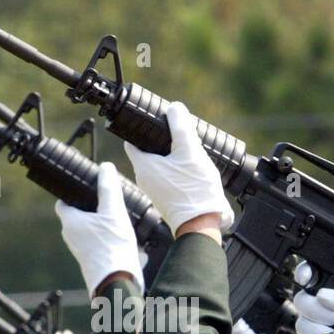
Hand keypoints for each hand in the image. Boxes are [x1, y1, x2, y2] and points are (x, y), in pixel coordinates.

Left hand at [55, 162, 143, 295]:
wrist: (118, 283)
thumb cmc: (113, 246)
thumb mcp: (114, 212)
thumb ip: (109, 188)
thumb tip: (105, 167)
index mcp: (71, 222)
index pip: (62, 202)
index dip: (72, 192)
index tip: (86, 187)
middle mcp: (71, 238)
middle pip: (79, 215)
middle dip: (94, 208)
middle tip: (110, 202)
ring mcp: (81, 251)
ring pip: (91, 231)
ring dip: (105, 225)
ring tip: (123, 222)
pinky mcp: (93, 262)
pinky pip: (100, 245)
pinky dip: (111, 240)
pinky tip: (129, 242)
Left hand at [123, 102, 234, 234]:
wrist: (202, 225)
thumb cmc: (194, 190)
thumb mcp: (190, 151)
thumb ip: (181, 127)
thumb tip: (174, 108)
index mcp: (143, 166)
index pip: (131, 140)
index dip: (140, 126)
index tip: (152, 120)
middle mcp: (144, 179)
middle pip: (146, 151)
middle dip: (160, 139)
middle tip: (176, 131)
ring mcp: (154, 191)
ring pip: (158, 165)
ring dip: (170, 155)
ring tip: (188, 149)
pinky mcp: (166, 199)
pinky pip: (166, 177)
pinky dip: (175, 169)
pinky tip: (191, 167)